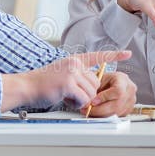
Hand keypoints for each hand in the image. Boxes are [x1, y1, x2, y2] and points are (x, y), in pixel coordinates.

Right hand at [0, 50, 131, 111]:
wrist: (26, 86)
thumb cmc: (43, 84)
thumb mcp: (62, 73)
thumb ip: (78, 76)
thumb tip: (92, 88)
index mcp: (74, 60)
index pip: (97, 56)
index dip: (114, 54)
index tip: (128, 52)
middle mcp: (74, 63)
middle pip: (96, 83)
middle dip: (87, 93)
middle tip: (71, 94)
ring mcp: (71, 72)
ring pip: (91, 92)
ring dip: (82, 99)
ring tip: (66, 96)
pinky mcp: (68, 83)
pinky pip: (83, 98)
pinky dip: (77, 103)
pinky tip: (66, 99)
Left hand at [85, 71, 136, 116]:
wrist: (113, 82)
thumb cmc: (105, 80)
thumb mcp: (99, 79)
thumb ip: (95, 89)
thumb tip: (90, 102)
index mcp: (123, 79)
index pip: (118, 91)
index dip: (104, 98)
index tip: (93, 101)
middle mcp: (130, 91)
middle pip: (117, 105)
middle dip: (100, 110)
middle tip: (87, 110)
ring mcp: (131, 101)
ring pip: (116, 113)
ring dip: (101, 114)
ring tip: (91, 111)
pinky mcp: (129, 110)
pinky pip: (116, 116)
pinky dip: (105, 116)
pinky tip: (98, 112)